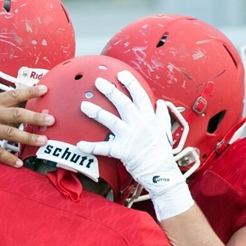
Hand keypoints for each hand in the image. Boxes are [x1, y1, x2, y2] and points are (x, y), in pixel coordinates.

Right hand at [0, 86, 49, 169]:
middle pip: (17, 114)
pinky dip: (9, 158)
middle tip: (52, 120)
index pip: (13, 94)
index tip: (46, 89)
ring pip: (11, 133)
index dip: (30, 91)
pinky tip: (20, 164)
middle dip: (36, 117)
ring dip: (28, 137)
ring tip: (43, 141)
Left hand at [78, 70, 192, 218]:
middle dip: (110, 91)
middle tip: (98, 82)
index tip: (121, 74)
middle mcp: (139, 124)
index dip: (130, 84)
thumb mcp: (165, 130)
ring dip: (96, 112)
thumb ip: (162, 115)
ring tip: (83, 105)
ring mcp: (130, 137)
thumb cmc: (162, 152)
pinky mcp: (122, 150)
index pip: (139, 96)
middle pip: (123, 103)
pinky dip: (91, 146)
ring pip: (111, 121)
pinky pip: (104, 148)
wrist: (161, 172)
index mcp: (149, 118)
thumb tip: (162, 102)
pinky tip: (79, 144)